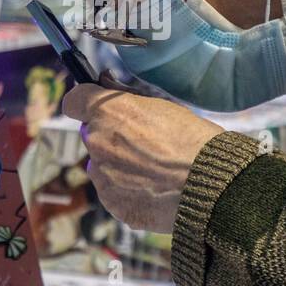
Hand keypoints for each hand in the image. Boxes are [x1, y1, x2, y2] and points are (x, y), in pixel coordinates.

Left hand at [61, 82, 222, 233]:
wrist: (211, 183)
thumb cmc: (192, 138)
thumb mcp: (162, 104)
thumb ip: (125, 94)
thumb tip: (104, 81)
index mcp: (107, 113)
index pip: (73, 101)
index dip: (84, 103)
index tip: (95, 107)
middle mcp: (97, 144)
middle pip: (92, 135)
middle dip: (108, 136)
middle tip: (141, 142)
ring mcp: (102, 177)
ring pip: (100, 165)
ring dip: (116, 165)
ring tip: (152, 169)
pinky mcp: (113, 204)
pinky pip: (112, 193)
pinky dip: (127, 190)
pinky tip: (154, 187)